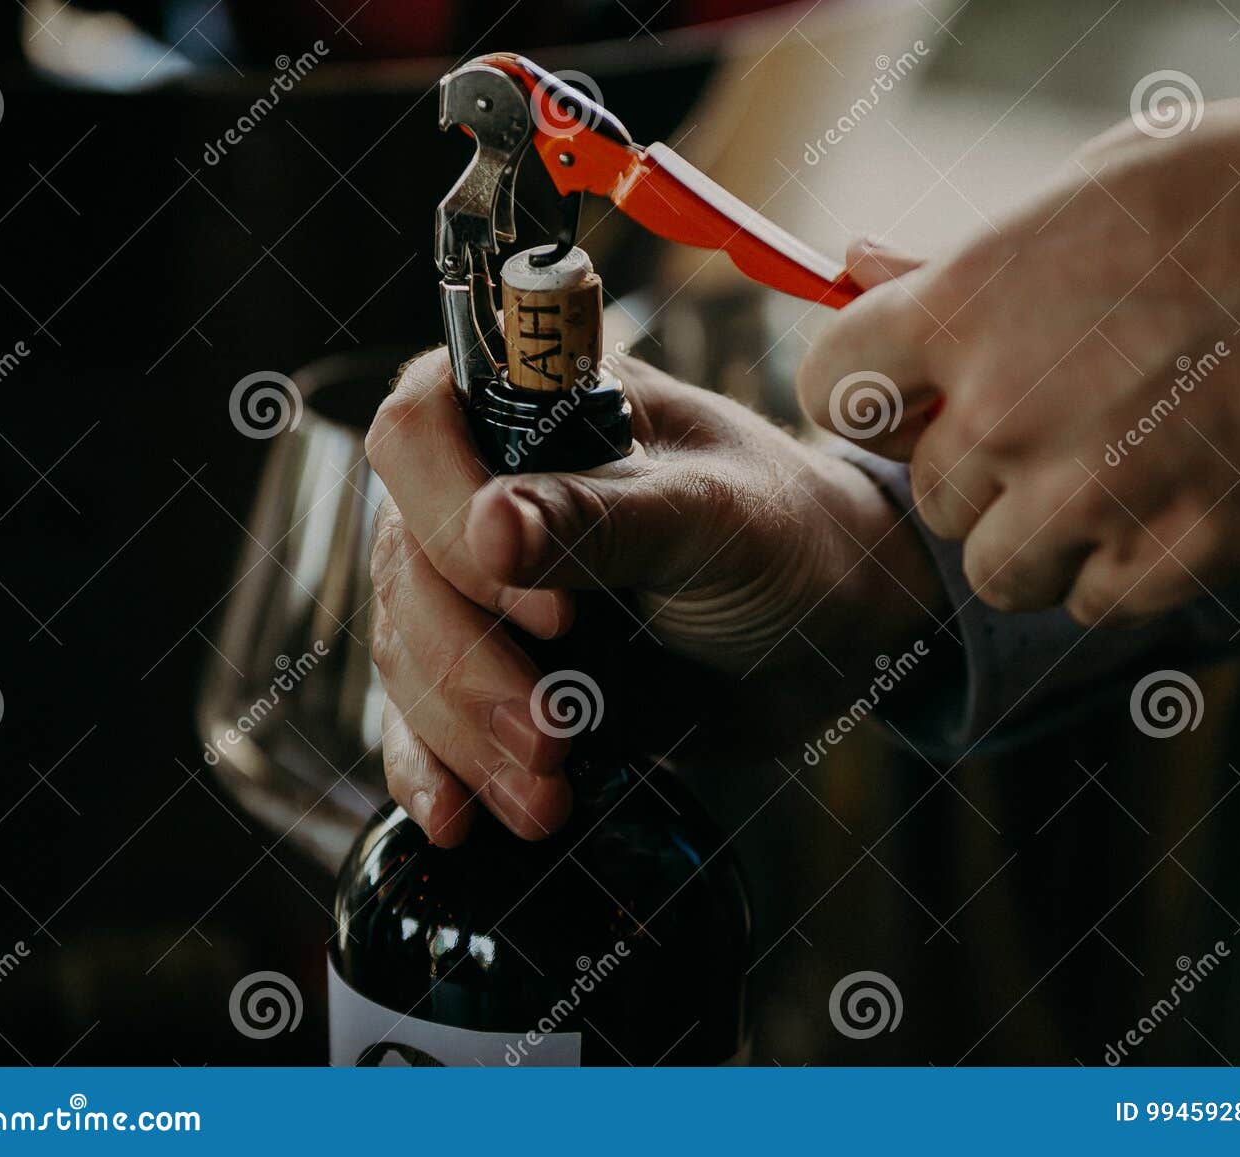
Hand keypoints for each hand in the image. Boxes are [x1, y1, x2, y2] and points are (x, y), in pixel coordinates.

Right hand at [365, 349, 943, 845]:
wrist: (832, 634)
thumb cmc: (789, 534)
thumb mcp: (712, 518)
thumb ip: (605, 517)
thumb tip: (490, 527)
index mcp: (538, 407)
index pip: (420, 433)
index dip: (452, 519)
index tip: (553, 615)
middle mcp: (487, 486)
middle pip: (407, 565)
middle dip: (471, 665)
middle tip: (553, 734)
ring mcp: (482, 585)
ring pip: (411, 652)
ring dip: (464, 733)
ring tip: (544, 797)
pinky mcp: (496, 669)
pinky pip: (423, 719)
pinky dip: (434, 769)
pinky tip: (455, 818)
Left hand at [796, 81, 1239, 626]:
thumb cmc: (1231, 197)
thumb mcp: (1074, 200)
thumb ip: (954, 264)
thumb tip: (856, 269)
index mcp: (965, 309)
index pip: (835, 389)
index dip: (868, 398)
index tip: (906, 399)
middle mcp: (1004, 415)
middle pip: (927, 493)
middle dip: (976, 468)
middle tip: (1059, 420)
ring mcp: (1086, 497)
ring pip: (995, 570)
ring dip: (1037, 535)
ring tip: (1117, 470)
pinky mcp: (1172, 559)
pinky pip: (1090, 604)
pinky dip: (1119, 571)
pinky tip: (1173, 504)